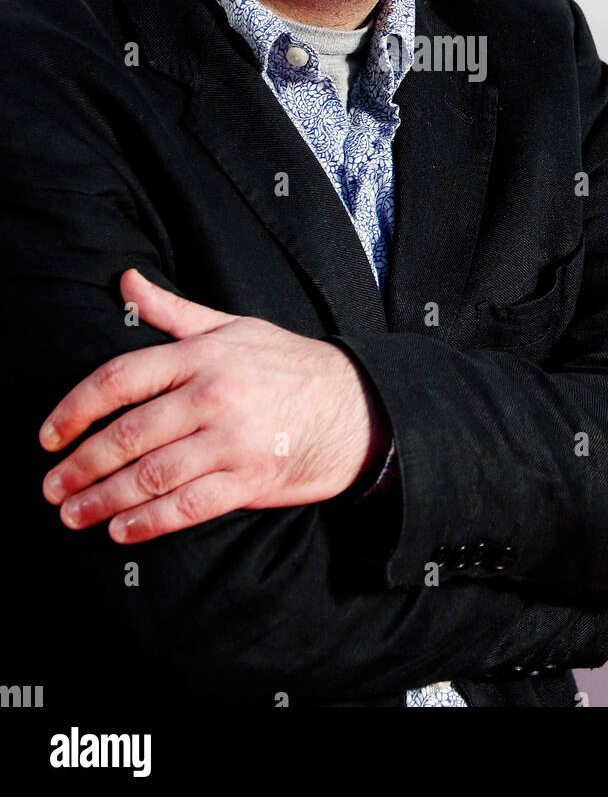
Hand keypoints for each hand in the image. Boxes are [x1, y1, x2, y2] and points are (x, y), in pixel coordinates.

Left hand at [39, 269, 389, 542]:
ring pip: (152, 474)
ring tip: (74, 514)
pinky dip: (150, 521)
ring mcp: (232, 438)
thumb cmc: (287, 363)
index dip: (74, 409)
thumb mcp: (231, 326)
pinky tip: (122, 530)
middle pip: (128, 433)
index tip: (49, 436)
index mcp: (201, 354)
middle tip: (52, 488)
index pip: (120, 379)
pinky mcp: (251, 477)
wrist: (355, 403)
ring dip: (104, 499)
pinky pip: (189, 505)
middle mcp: (213, 394)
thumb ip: (173, 310)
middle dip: (81, 465)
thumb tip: (126, 280)